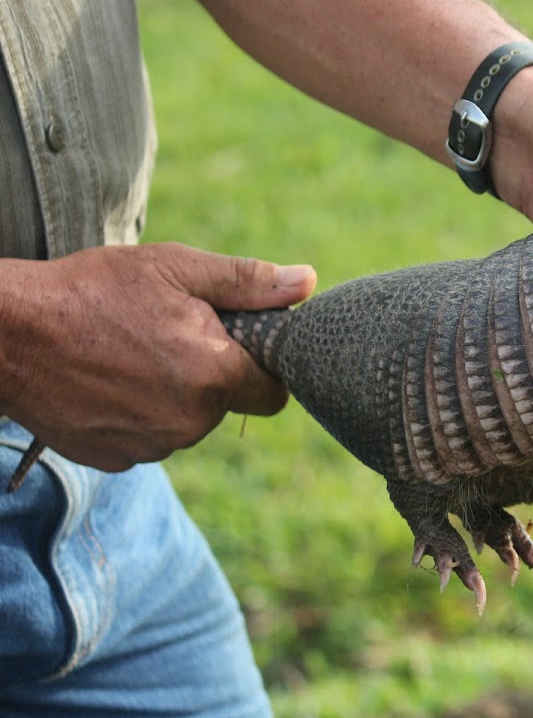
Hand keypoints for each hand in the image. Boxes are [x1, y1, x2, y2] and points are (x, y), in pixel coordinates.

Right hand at [0, 243, 316, 470]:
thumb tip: (307, 283)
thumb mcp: (175, 268)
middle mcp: (190, 421)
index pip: (274, 391)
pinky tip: (109, 382)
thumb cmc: (92, 291)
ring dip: (175, 397)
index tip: (238, 344)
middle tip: (169, 336)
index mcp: (215, 374)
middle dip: (213, 376)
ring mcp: (152, 446)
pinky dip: (139, 416)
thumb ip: (248, 283)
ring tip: (131, 355)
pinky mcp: (118, 460)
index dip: (262, 367)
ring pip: (189, 424)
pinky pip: (150, 439)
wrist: (7, 336)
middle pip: (228, 406)